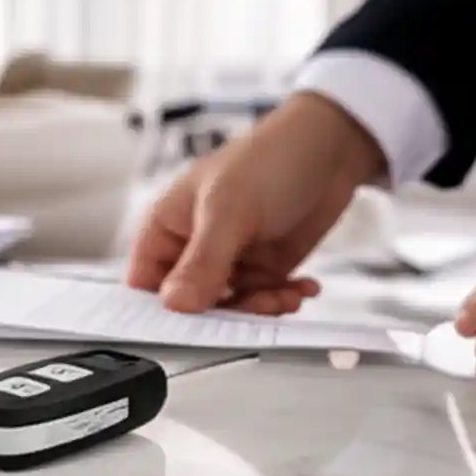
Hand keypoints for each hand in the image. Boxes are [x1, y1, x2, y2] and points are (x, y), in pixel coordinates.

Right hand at [126, 92, 385, 313]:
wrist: (331, 146)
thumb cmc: (268, 158)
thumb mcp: (229, 210)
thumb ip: (202, 261)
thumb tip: (175, 305)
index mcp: (168, 226)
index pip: (144, 283)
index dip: (157, 310)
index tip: (184, 328)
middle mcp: (194, 246)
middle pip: (190, 304)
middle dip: (222, 314)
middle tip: (251, 311)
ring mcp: (230, 258)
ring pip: (230, 308)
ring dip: (259, 309)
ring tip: (285, 295)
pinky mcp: (264, 266)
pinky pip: (262, 299)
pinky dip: (283, 300)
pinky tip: (303, 287)